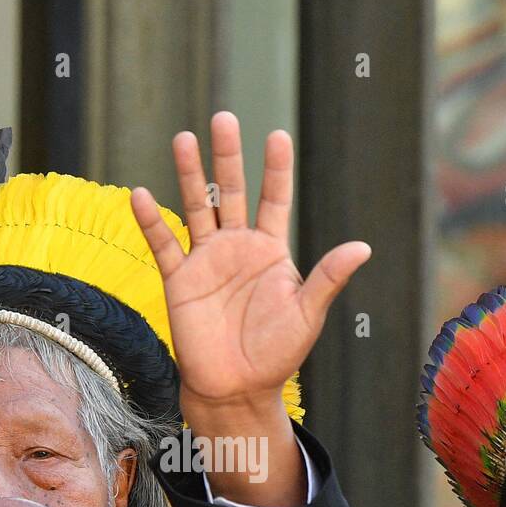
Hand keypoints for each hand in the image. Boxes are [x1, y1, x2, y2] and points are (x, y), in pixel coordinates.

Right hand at [130, 111, 369, 417]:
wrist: (236, 388)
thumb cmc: (276, 354)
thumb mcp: (308, 314)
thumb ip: (328, 277)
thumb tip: (363, 247)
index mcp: (270, 251)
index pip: (273, 200)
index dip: (276, 169)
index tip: (278, 135)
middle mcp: (237, 248)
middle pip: (231, 191)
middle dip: (228, 156)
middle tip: (224, 118)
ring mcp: (206, 261)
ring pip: (197, 207)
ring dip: (190, 175)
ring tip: (184, 138)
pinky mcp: (180, 281)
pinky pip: (164, 245)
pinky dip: (152, 221)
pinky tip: (142, 195)